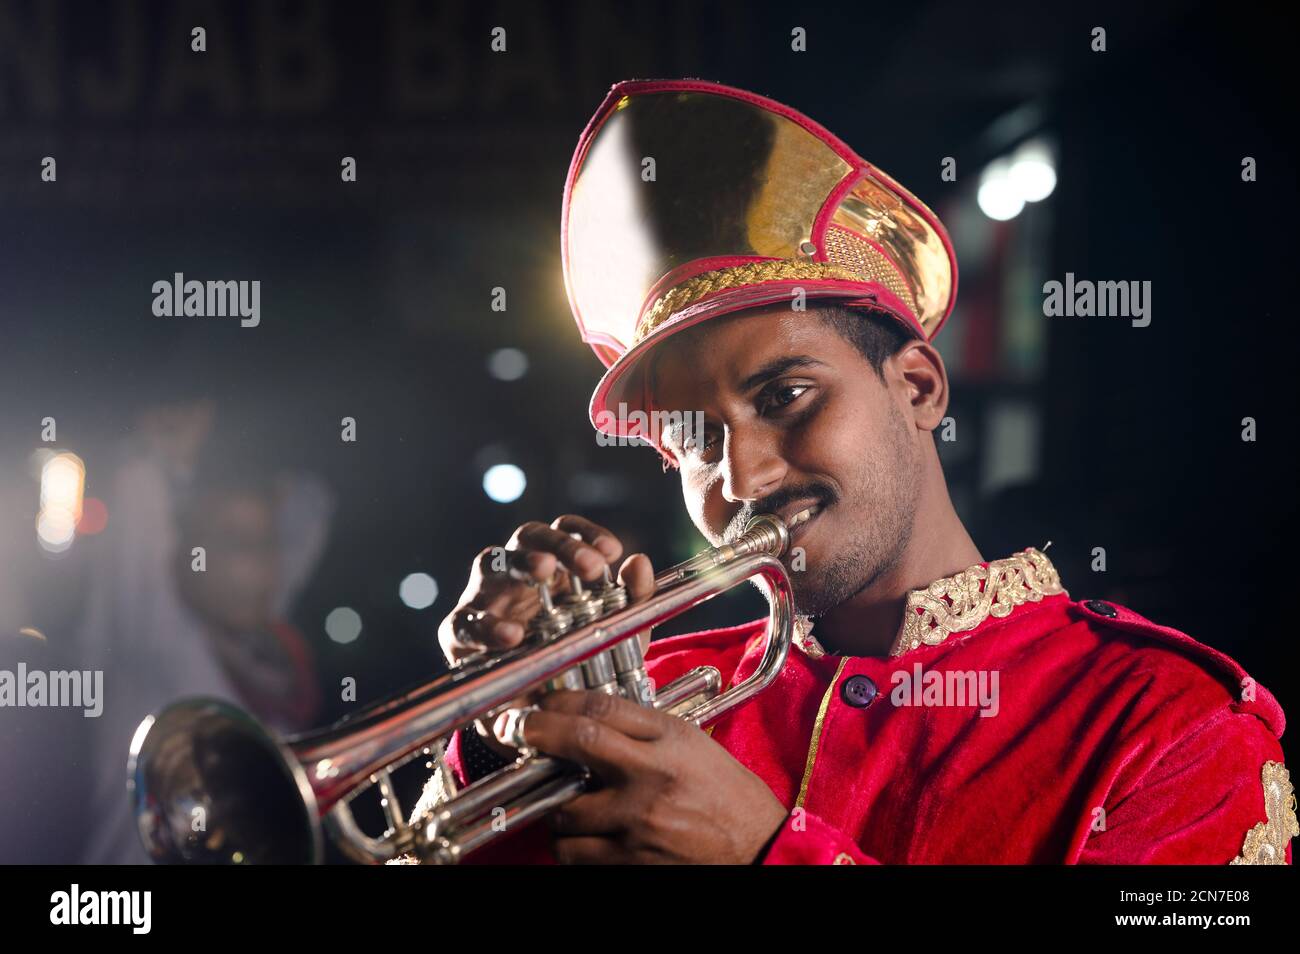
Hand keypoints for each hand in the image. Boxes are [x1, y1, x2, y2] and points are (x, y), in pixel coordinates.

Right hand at [437, 515, 655, 755]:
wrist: (542, 722)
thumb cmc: (578, 664)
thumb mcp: (615, 634)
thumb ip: (632, 598)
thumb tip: (639, 562)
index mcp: (552, 569)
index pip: (562, 531)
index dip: (584, 533)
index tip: (611, 552)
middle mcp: (514, 575)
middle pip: (527, 537)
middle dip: (559, 545)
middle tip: (590, 566)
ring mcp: (483, 600)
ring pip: (488, 564)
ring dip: (519, 564)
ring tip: (544, 571)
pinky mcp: (458, 637)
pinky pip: (462, 624)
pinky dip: (486, 627)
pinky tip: (513, 635)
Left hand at [520, 689, 789, 863]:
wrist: (757, 848)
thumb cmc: (726, 795)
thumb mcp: (692, 744)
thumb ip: (642, 728)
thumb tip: (587, 715)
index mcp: (669, 741)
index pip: (603, 707)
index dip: (560, 702)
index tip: (543, 706)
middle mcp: (652, 777)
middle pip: (578, 743)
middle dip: (538, 735)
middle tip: (523, 734)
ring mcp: (639, 822)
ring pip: (565, 809)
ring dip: (554, 805)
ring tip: (565, 801)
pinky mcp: (631, 862)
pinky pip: (575, 852)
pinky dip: (568, 843)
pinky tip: (581, 835)